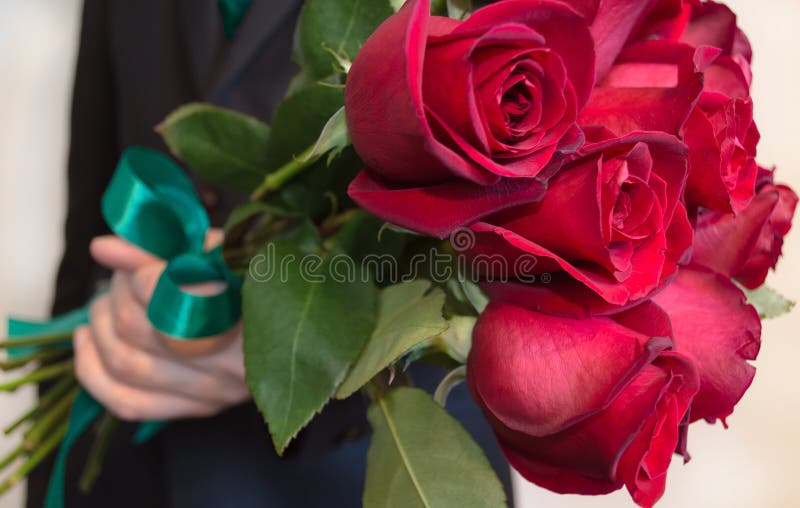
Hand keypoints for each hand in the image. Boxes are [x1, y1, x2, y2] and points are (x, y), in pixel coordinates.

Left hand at [73, 234, 249, 420]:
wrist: (299, 326)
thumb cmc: (260, 280)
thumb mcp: (221, 250)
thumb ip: (163, 247)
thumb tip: (103, 248)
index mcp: (245, 307)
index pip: (163, 289)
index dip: (134, 267)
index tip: (131, 251)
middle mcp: (231, 358)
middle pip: (137, 326)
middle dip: (115, 293)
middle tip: (123, 277)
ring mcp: (215, 391)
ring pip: (126, 364)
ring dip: (100, 326)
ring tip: (107, 304)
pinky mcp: (199, 409)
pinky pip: (128, 403)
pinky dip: (93, 372)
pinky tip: (88, 340)